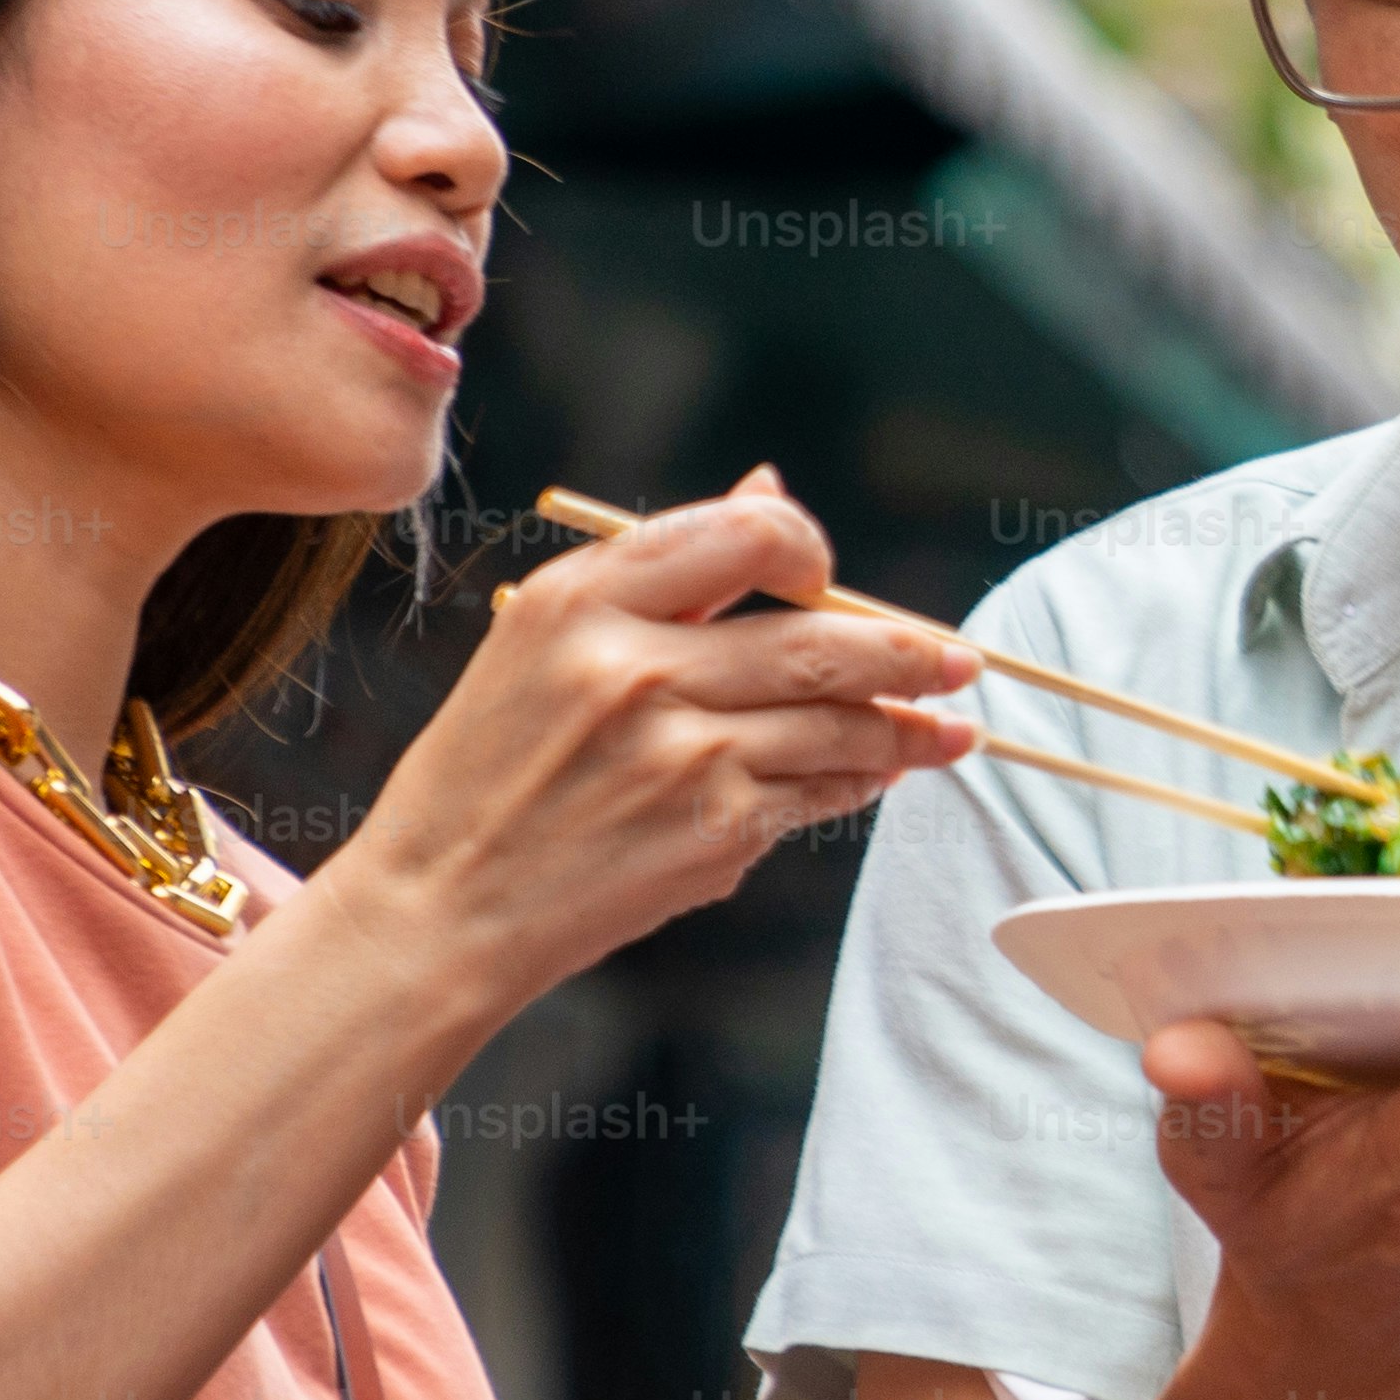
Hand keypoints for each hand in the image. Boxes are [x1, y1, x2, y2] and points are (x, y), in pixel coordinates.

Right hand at [288, 468, 975, 1023]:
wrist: (440, 909)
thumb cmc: (491, 772)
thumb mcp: (543, 642)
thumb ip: (668, 571)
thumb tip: (769, 490)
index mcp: (581, 599)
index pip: (747, 535)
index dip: (811, 547)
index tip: (833, 576)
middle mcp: (634, 665)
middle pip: (822, 638)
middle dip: (911, 651)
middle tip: (960, 660)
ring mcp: (681, 752)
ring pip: (839, 721)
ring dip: (907, 728)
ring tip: (947, 732)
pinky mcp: (711, 829)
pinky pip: (817, 791)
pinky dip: (855, 782)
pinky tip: (874, 778)